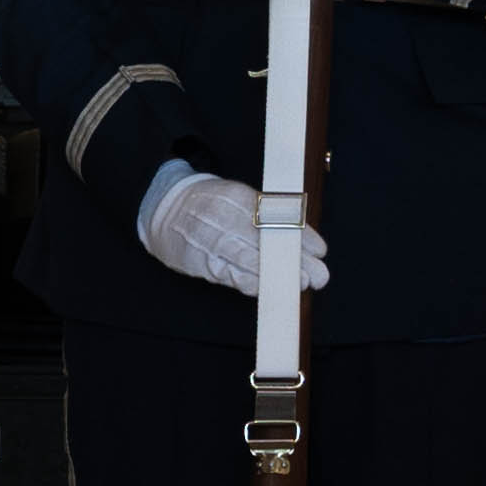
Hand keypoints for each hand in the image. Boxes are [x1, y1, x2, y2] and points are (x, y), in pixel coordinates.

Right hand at [137, 162, 329, 299]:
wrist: (164, 210)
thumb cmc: (211, 206)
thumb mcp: (239, 200)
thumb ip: (271, 218)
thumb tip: (308, 243)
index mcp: (237, 197)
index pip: (276, 216)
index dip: (301, 235)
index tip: (321, 251)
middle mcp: (223, 217)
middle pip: (265, 241)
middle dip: (294, 261)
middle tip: (318, 276)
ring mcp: (209, 239)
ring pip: (247, 260)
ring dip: (276, 276)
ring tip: (299, 284)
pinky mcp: (198, 259)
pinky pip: (228, 275)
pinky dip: (250, 283)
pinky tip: (266, 288)